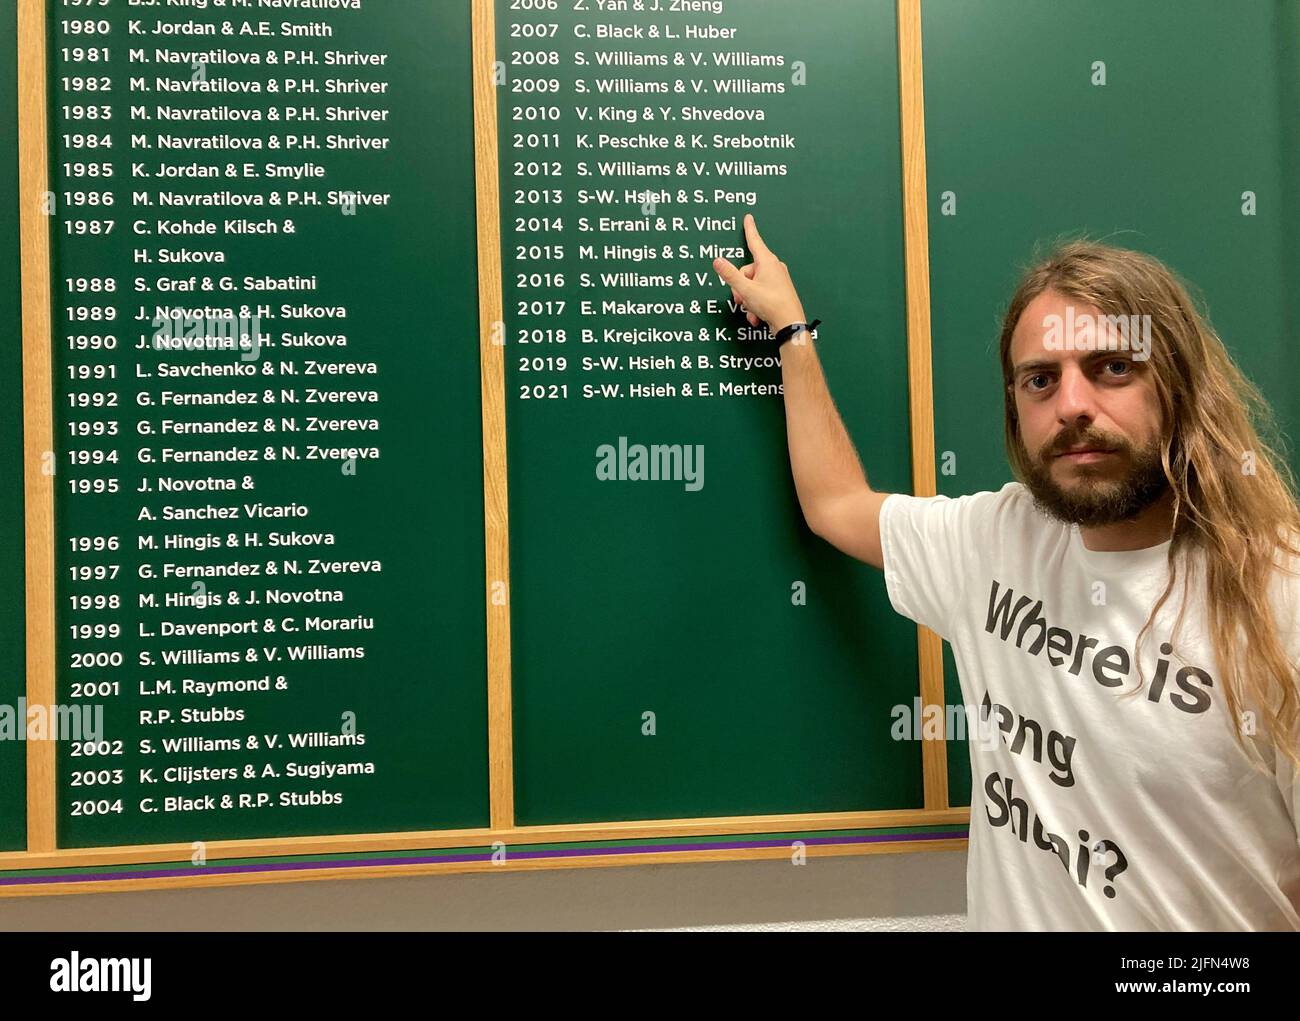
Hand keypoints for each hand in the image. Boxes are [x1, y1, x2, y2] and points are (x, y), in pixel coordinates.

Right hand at [713, 213, 807, 335]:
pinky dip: (756, 304)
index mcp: (767, 262)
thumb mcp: (745, 289)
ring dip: (748, 299)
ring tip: (751, 310)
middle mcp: (774, 267)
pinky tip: (756, 316)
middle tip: (741, 300)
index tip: (748, 218)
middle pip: (748, 270)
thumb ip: (730, 275)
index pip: (754, 241)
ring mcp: (778, 278)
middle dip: (741, 286)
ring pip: (754, 284)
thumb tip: (718, 261)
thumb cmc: (771, 304)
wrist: (789, 323)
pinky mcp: (780, 290)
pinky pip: (762, 293)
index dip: (749, 229)